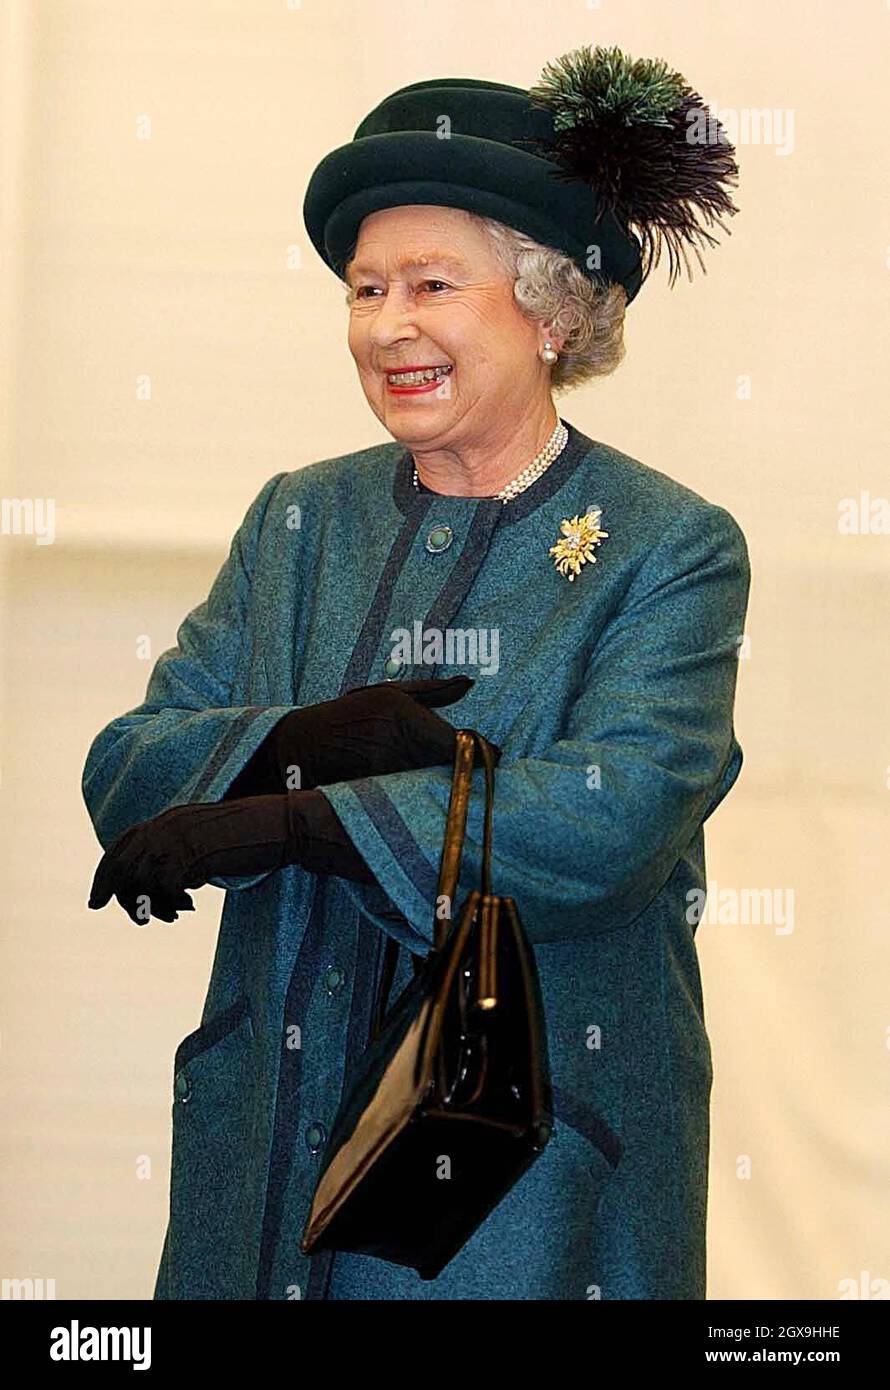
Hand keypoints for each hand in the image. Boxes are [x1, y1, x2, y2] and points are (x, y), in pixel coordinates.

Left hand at [87, 796, 292, 923]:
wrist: (280, 825)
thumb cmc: (253, 835)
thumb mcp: (209, 838)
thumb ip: (182, 851)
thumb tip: (162, 882)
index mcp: (169, 818)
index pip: (121, 844)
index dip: (104, 872)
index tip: (97, 899)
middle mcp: (166, 825)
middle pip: (123, 864)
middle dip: (120, 896)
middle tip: (138, 920)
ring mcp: (177, 839)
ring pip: (141, 880)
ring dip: (153, 906)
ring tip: (172, 916)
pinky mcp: (191, 854)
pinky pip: (164, 888)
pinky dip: (171, 904)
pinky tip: (190, 907)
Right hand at [224, 674, 496, 797]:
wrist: (297, 748)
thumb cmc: (347, 715)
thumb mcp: (386, 693)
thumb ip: (432, 691)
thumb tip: (470, 683)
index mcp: (403, 714)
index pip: (460, 742)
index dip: (484, 755)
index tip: (491, 759)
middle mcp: (394, 743)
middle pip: (451, 769)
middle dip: (465, 773)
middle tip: (470, 774)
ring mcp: (383, 772)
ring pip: (433, 788)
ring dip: (442, 788)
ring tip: (441, 785)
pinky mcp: (373, 796)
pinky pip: (411, 802)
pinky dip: (419, 801)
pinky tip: (416, 796)